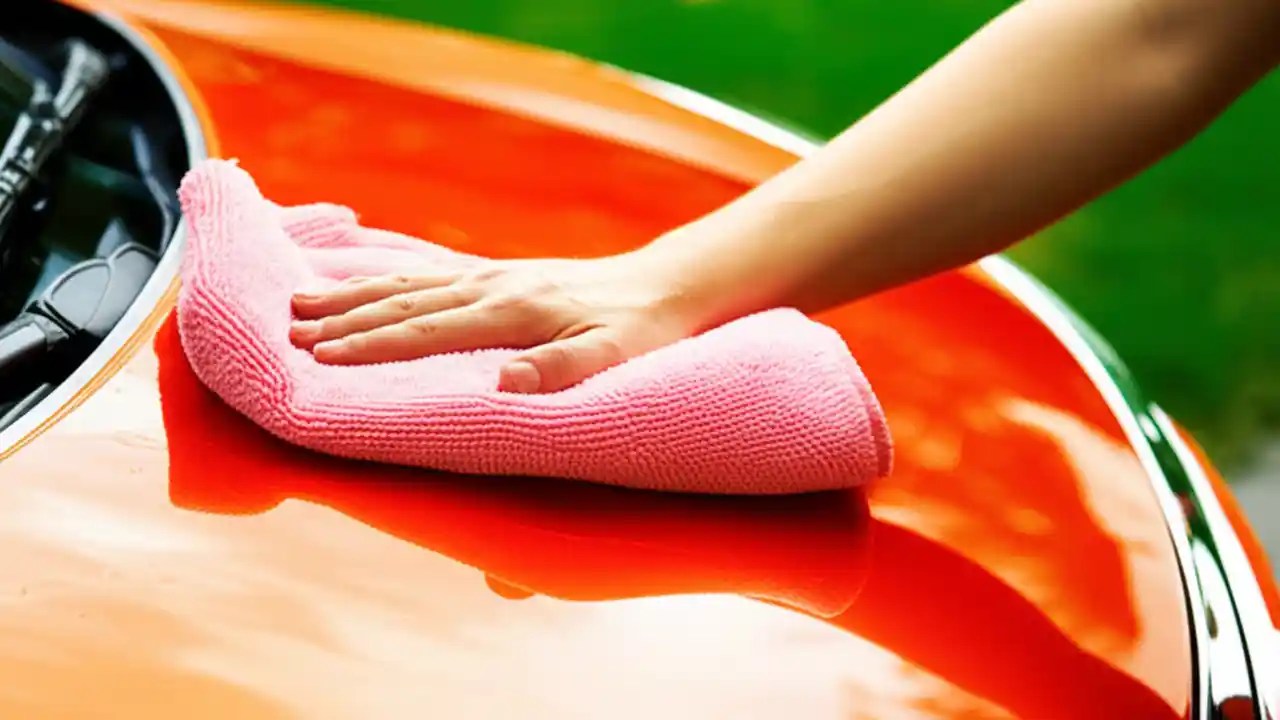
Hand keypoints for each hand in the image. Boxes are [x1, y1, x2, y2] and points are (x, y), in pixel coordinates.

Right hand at [289, 252, 701, 393]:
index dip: (372, 346)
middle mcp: (494, 286)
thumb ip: (562, 369)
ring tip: (299, 304)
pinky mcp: (499, 274)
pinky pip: (429, 274)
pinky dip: (387, 280)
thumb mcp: (617, 355)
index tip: (321, 357)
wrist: (668, 283)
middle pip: (404, 303)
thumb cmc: (644, 329)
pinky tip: (361, 284)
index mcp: (514, 311)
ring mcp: (493, 276)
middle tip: (288, 334)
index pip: (428, 330)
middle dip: (344, 320)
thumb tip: (503, 386)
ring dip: (353, 296)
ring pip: (409, 285)